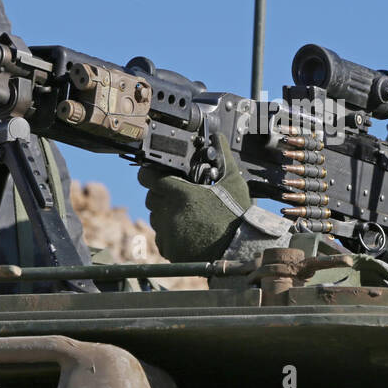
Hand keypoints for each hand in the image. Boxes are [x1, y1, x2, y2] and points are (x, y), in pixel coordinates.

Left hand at [137, 136, 250, 260]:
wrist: (238, 250)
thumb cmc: (237, 215)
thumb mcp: (232, 181)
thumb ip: (222, 156)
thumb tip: (217, 136)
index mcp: (181, 194)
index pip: (148, 177)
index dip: (149, 174)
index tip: (154, 174)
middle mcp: (169, 213)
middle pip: (151, 198)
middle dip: (161, 194)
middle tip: (179, 197)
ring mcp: (167, 233)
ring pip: (156, 218)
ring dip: (165, 214)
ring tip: (187, 216)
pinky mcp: (169, 250)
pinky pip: (161, 237)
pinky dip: (170, 234)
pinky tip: (188, 232)